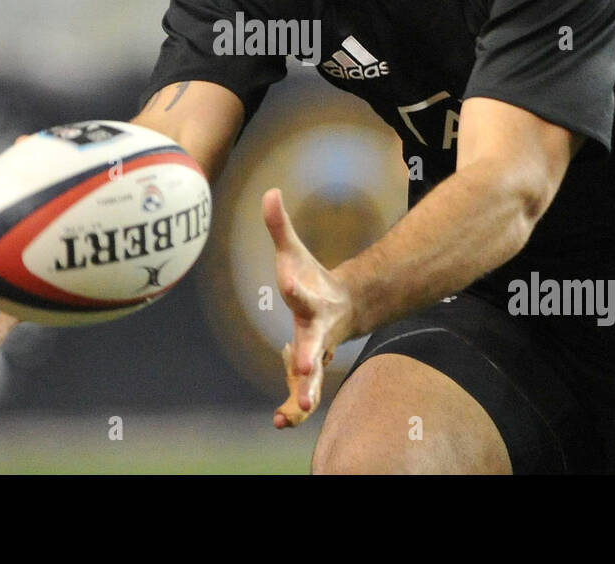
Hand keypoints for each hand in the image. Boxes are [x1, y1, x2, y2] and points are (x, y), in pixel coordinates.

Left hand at [262, 188, 354, 428]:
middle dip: (307, 355)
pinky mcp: (309, 370)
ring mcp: (315, 353)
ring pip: (311, 377)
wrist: (345, 308)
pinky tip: (279, 422)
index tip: (287, 280)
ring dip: (305, 394)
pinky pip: (300, 393)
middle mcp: (316, 329)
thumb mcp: (293, 252)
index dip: (294, 283)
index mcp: (309, 299)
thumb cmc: (311, 279)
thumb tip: (270, 191)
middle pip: (312, 343)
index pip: (299, 289)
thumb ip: (280, 226)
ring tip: (298, 412)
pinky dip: (293, 409)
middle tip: (300, 365)